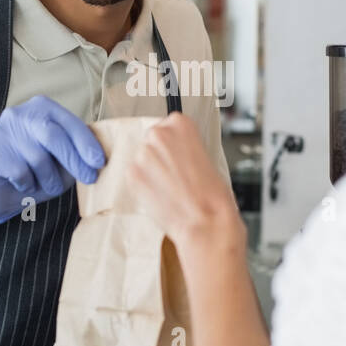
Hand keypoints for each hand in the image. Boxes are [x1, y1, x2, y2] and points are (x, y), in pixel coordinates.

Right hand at [0, 95, 104, 222]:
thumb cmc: (35, 174)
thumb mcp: (60, 163)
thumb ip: (75, 155)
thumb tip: (96, 159)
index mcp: (41, 109)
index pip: (68, 122)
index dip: (86, 142)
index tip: (99, 162)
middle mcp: (19, 114)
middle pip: (53, 135)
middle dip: (74, 160)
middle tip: (89, 179)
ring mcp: (0, 130)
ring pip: (37, 158)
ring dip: (49, 179)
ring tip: (46, 186)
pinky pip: (18, 171)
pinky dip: (27, 185)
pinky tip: (22, 185)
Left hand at [128, 112, 243, 253]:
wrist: (206, 222)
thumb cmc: (213, 194)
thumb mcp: (206, 155)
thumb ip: (184, 145)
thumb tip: (174, 148)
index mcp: (180, 123)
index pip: (168, 124)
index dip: (174, 144)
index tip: (178, 154)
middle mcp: (158, 134)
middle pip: (152, 139)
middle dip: (160, 156)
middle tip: (175, 174)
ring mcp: (142, 154)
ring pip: (142, 158)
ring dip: (151, 171)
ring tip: (170, 187)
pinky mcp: (132, 175)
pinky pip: (134, 175)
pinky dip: (143, 185)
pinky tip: (160, 194)